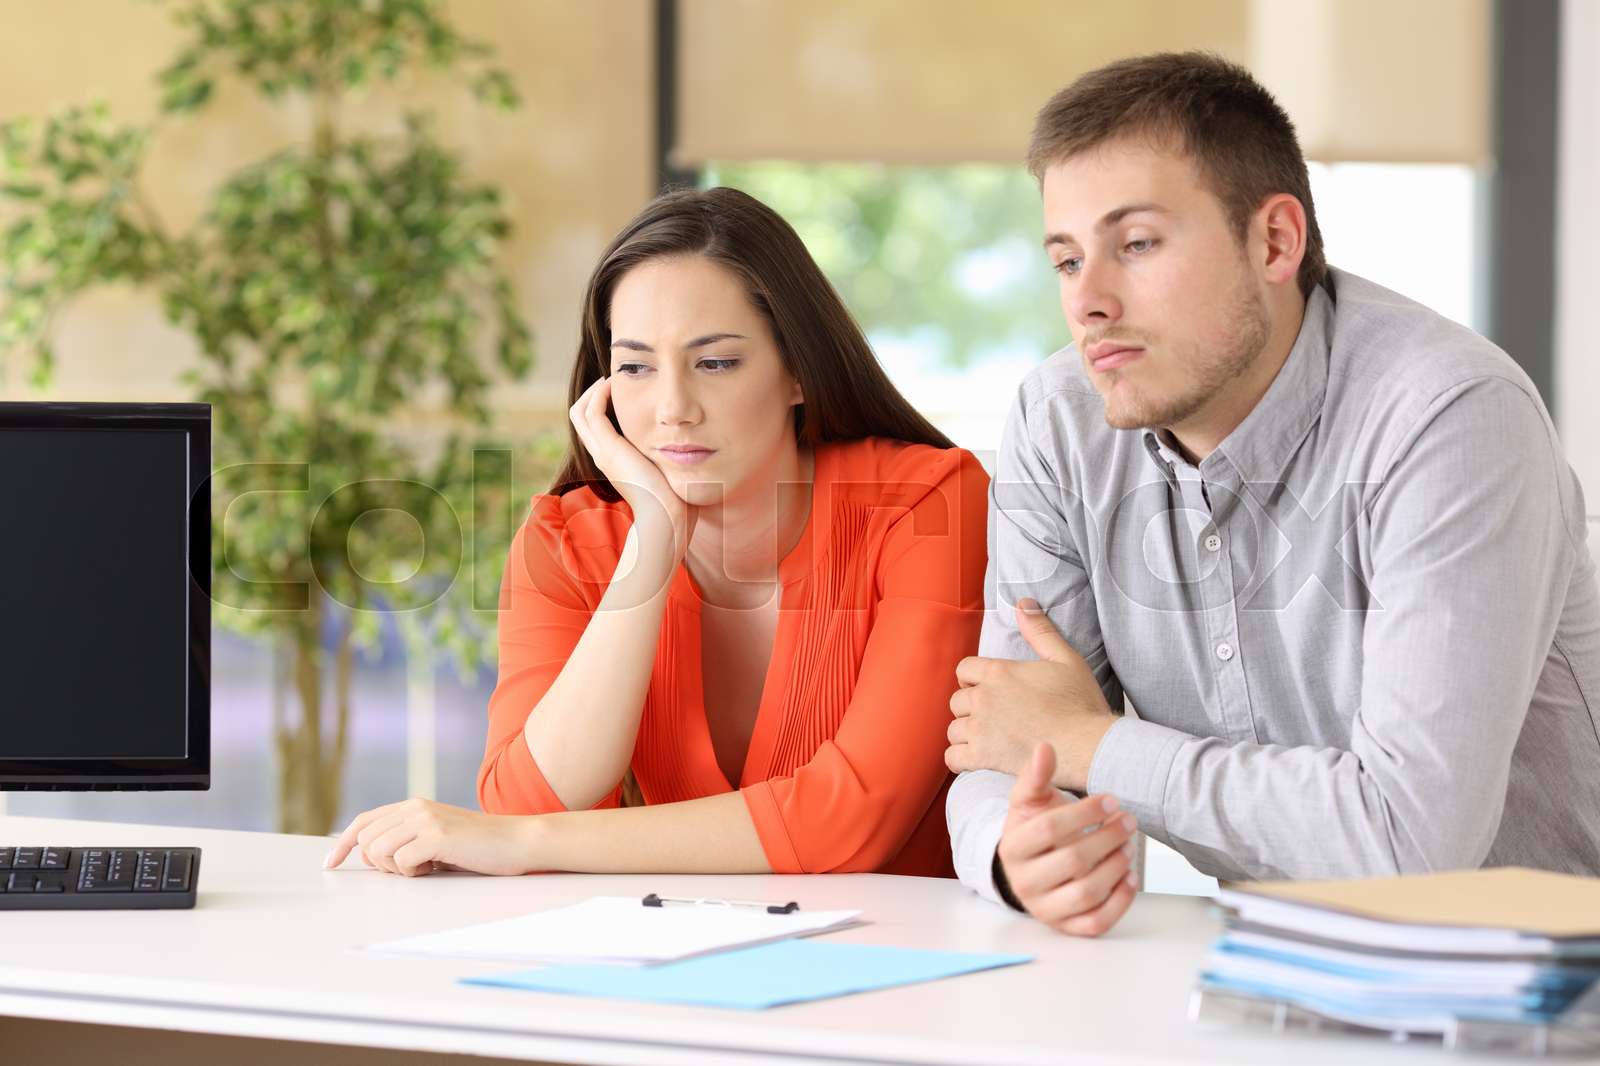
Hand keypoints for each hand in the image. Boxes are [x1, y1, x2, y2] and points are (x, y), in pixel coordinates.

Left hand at [323, 798, 539, 876]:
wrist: (517, 841)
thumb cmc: (479, 847)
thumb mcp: (436, 838)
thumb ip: (406, 839)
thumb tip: (369, 854)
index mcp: (413, 805)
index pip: (363, 821)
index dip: (342, 843)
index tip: (329, 864)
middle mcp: (415, 807)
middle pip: (365, 839)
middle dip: (378, 863)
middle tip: (411, 868)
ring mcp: (425, 819)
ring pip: (378, 851)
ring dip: (397, 869)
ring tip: (427, 867)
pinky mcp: (436, 835)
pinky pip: (400, 862)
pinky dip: (413, 873)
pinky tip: (437, 867)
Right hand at [569, 375, 695, 559]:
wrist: (666, 520)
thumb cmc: (674, 503)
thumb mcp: (668, 472)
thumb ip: (670, 458)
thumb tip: (691, 449)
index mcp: (614, 462)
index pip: (595, 429)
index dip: (601, 406)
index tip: (620, 391)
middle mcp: (603, 456)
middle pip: (581, 418)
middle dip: (593, 395)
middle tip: (610, 380)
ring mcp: (603, 452)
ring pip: (581, 412)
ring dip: (594, 391)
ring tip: (611, 378)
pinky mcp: (609, 448)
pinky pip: (593, 412)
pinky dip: (600, 395)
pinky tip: (615, 385)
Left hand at [945, 598, 1118, 791]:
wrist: (1088, 745)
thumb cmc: (1080, 703)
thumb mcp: (1065, 659)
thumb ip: (1040, 630)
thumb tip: (1023, 602)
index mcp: (998, 672)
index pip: (964, 669)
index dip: (973, 679)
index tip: (987, 689)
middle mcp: (983, 699)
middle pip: (956, 700)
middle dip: (970, 707)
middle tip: (991, 716)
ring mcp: (980, 729)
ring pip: (954, 729)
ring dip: (966, 733)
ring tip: (987, 738)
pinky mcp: (982, 757)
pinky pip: (952, 757)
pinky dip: (960, 759)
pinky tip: (975, 759)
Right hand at [998, 743, 1137, 936]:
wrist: (1029, 867)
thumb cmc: (1034, 828)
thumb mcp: (1030, 801)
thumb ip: (1036, 775)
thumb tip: (1044, 748)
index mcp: (1011, 847)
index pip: (1050, 828)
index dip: (1085, 812)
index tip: (1111, 800)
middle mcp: (1023, 882)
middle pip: (1073, 860)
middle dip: (1108, 837)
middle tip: (1130, 821)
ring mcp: (1044, 909)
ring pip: (1086, 893)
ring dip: (1116, 866)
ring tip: (1129, 845)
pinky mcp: (1065, 927)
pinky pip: (1096, 922)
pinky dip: (1119, 901)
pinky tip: (1130, 876)